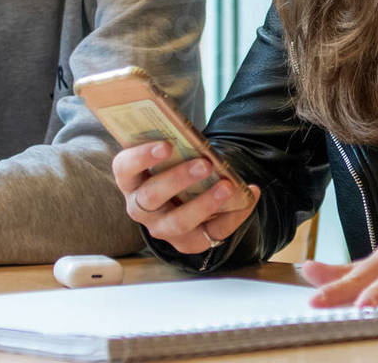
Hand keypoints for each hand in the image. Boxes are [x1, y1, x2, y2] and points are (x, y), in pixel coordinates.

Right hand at [112, 141, 260, 254]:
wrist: (191, 197)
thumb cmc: (177, 168)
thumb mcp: (173, 156)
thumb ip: (178, 147)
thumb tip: (195, 136)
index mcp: (132, 180)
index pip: (125, 168)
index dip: (141, 157)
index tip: (166, 145)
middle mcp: (141, 208)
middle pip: (152, 196)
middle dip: (178, 179)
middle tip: (205, 163)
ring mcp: (163, 228)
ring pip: (178, 222)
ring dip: (205, 203)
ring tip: (227, 185)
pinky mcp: (189, 242)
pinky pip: (213, 232)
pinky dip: (236, 213)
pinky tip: (252, 194)